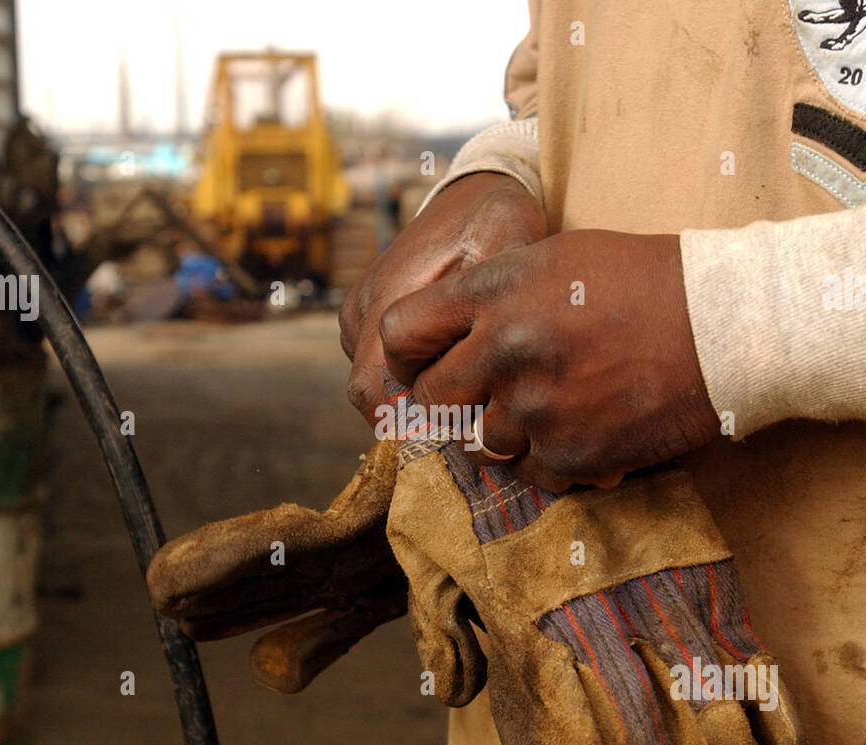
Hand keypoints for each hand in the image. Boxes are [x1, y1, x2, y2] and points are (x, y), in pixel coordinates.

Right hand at [339, 171, 546, 424]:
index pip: (375, 391)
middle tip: (462, 430)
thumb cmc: (494, 218)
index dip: (410, 425)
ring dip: (405, 399)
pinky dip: (402, 378)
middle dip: (410, 420)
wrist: (473, 189)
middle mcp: (364, 308)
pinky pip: (370, 362)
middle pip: (368, 396)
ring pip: (369, 382)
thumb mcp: (508, 242)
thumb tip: (504, 348)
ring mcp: (357, 311)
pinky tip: (447, 374)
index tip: (455, 434)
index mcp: (390, 299)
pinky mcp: (361, 312)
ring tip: (460, 403)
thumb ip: (498, 292)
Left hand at [380, 230, 719, 491]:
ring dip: (508, 432)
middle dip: (453, 401)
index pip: (401, 333)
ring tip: (552, 407)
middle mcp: (505, 348)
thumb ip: (491, 294)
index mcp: (495, 291)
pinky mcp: (573, 452)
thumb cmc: (644, 281)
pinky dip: (551, 460)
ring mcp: (538, 405)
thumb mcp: (556, 258)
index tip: (425, 364)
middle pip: (433, 399)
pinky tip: (582, 428)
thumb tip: (442, 333)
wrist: (726, 323)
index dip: (407, 355)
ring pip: (482, 443)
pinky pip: (533, 472)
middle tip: (484, 397)